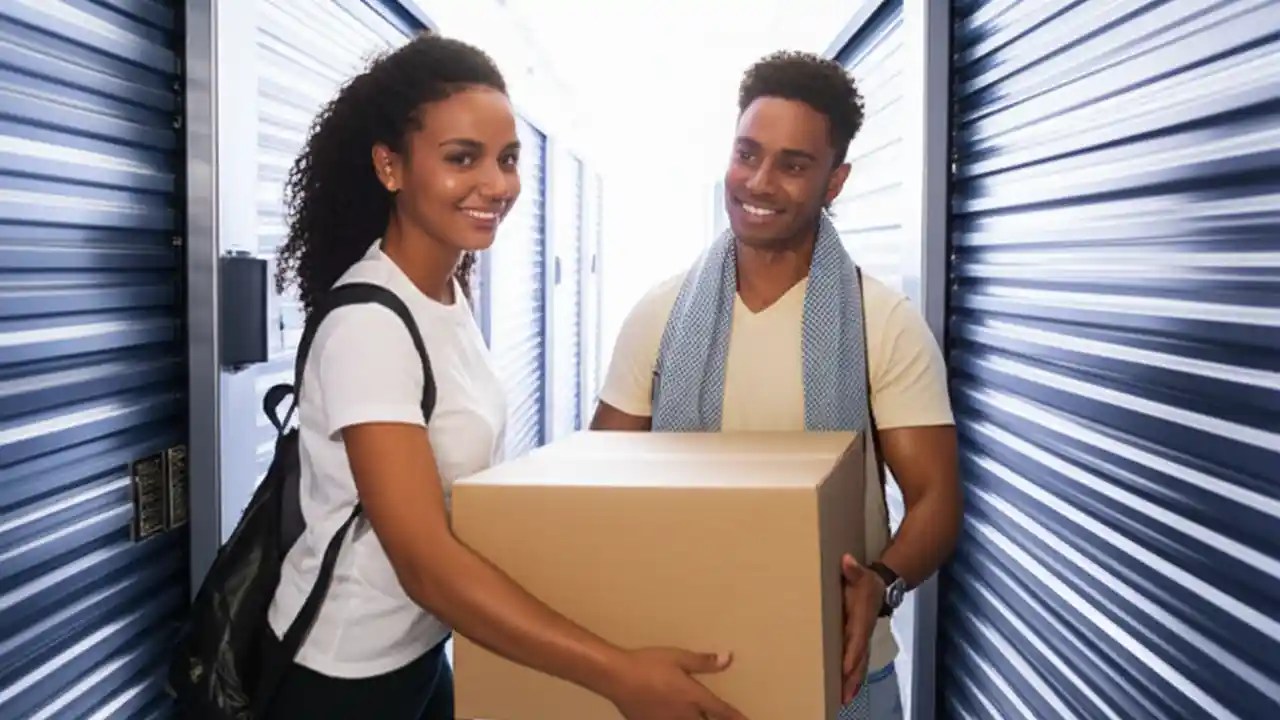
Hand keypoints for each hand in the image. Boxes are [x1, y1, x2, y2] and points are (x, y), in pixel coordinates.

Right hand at [606, 647, 747, 719]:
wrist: (618, 677)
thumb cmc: (650, 663)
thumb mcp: (678, 657)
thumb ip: (703, 661)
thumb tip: (728, 658)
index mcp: (694, 697)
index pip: (722, 711)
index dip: (736, 718)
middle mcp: (684, 715)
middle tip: (724, 719)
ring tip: (700, 718)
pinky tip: (670, 718)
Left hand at [841, 553, 884, 703]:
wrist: (882, 587)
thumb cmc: (867, 582)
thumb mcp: (861, 574)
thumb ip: (854, 569)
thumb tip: (847, 561)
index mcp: (861, 620)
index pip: (857, 639)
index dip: (851, 653)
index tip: (844, 668)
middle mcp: (863, 634)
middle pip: (859, 659)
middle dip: (852, 677)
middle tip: (843, 696)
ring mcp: (863, 640)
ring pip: (859, 665)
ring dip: (852, 682)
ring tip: (843, 700)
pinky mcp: (861, 643)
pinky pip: (858, 662)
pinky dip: (854, 677)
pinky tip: (846, 690)